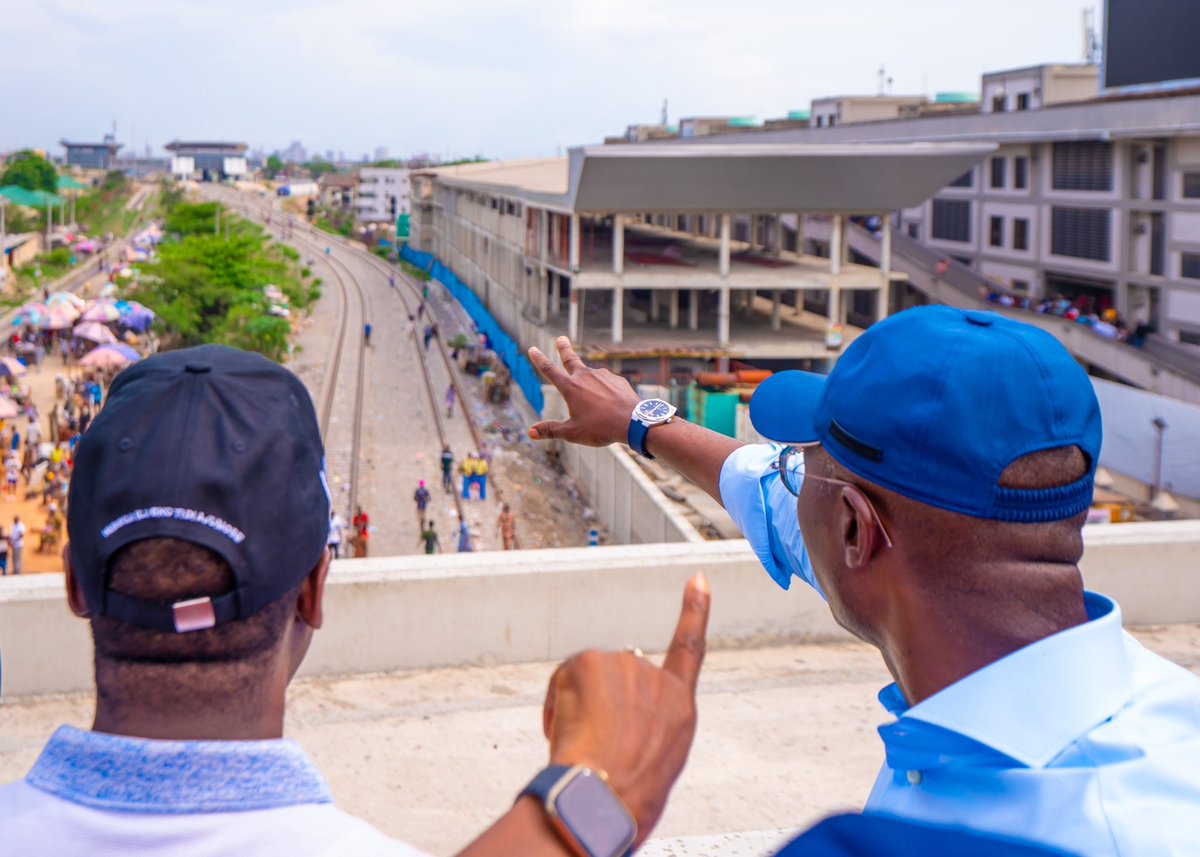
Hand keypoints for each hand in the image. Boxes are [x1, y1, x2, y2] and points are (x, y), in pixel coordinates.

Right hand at [528, 337, 638, 446]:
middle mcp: (585, 376)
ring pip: (592, 377)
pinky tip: (611, 405)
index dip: (539, 359)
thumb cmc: (600, 428)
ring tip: (596, 406)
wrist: (633, 422)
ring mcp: (603, 375)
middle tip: (561, 338)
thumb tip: (530, 432)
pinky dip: (606, 392)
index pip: (549, 370)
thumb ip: (551, 430)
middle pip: (571, 359)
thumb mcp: (572, 432)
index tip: (533, 349)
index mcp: (570, 387)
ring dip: (590, 385)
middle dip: (564, 348)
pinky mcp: (617, 380)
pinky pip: (608, 385)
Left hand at [541, 574, 710, 846]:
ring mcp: (623, 665)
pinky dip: (556, 706)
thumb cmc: (624, 798)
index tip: (697, 581)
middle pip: (617, 679)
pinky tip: (565, 734)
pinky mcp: (589, 661)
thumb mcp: (654, 762)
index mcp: (680, 708)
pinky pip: (562, 680)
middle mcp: (657, 680)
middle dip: (600, 706)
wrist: (605, 800)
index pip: (690, 648)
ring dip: (578, 708)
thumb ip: (644, 725)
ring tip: (584, 747)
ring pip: (587, 681)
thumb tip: (613, 714)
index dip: (694, 611)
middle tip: (595, 747)